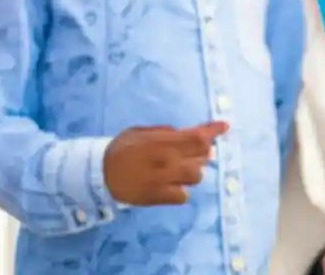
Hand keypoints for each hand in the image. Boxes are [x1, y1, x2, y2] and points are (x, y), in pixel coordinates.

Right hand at [103, 121, 228, 205]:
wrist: (100, 175)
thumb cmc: (121, 149)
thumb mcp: (141, 132)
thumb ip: (164, 132)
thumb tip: (183, 134)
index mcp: (163, 142)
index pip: (197, 136)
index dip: (213, 131)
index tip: (224, 126)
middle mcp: (168, 161)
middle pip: (202, 156)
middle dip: (203, 150)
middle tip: (194, 149)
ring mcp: (165, 181)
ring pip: (197, 176)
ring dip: (193, 170)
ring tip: (181, 167)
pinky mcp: (160, 197)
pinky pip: (184, 195)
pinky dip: (182, 190)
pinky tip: (173, 185)